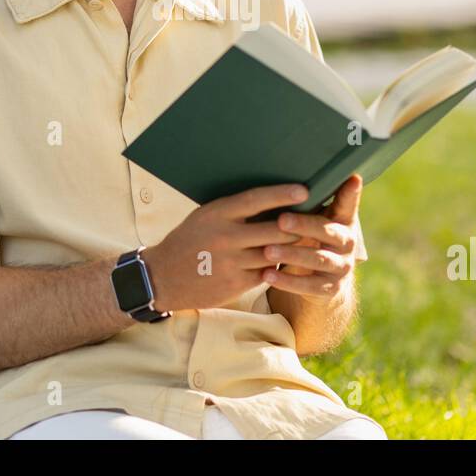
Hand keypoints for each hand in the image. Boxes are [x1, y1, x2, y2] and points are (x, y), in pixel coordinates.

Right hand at [141, 182, 309, 311]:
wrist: (164, 277)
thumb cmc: (188, 240)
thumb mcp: (205, 216)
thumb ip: (233, 210)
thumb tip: (269, 200)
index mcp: (217, 215)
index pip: (256, 200)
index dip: (282, 195)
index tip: (303, 190)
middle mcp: (226, 238)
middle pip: (274, 229)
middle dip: (296, 225)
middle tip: (311, 219)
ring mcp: (232, 263)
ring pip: (275, 253)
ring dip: (291, 247)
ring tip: (305, 239)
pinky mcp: (236, 284)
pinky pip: (267, 273)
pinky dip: (277, 266)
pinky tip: (284, 260)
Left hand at [260, 173, 362, 299]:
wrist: (319, 282)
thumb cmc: (310, 238)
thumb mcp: (314, 218)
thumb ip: (312, 200)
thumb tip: (298, 166)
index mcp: (344, 221)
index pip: (347, 204)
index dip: (350, 193)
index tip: (352, 178)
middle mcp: (347, 243)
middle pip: (328, 232)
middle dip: (304, 226)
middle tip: (281, 220)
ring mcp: (341, 268)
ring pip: (318, 260)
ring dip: (292, 254)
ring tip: (267, 250)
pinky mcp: (330, 289)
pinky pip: (308, 287)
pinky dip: (287, 282)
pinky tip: (267, 275)